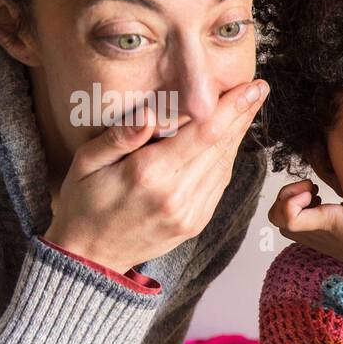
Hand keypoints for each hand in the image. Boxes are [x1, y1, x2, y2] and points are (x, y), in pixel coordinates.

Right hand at [44, 78, 269, 273]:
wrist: (90, 256)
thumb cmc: (83, 203)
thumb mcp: (87, 162)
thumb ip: (120, 136)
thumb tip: (149, 113)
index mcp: (149, 173)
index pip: (203, 132)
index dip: (231, 108)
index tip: (250, 87)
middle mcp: (176, 194)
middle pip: (221, 146)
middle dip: (242, 114)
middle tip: (258, 89)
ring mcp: (190, 212)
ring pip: (224, 164)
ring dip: (238, 135)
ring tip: (248, 107)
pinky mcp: (196, 222)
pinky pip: (219, 183)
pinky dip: (226, 158)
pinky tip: (229, 140)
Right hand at [268, 179, 342, 287]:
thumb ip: (342, 198)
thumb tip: (338, 176)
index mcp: (314, 229)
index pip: (282, 213)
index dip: (292, 196)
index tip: (316, 191)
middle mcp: (309, 232)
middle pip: (274, 213)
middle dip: (288, 193)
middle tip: (314, 191)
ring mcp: (313, 230)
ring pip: (274, 215)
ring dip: (289, 194)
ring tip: (314, 193)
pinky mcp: (322, 226)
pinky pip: (288, 216)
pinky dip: (294, 200)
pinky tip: (317, 197)